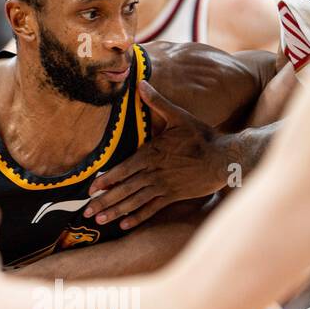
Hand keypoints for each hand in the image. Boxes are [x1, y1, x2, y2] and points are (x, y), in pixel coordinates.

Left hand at [85, 80, 229, 227]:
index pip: (122, 169)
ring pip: (134, 201)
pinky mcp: (173, 196)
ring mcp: (163, 186)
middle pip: (124, 189)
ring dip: (115, 211)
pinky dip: (137, 218)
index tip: (90, 190)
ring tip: (99, 220)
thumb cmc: (202, 136)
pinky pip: (151, 209)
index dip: (105, 180)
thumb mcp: (179, 116)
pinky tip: (124, 226)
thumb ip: (157, 102)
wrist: (224, 158)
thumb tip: (141, 83)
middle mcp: (153, 172)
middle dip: (104, 201)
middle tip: (85, 212)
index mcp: (151, 153)